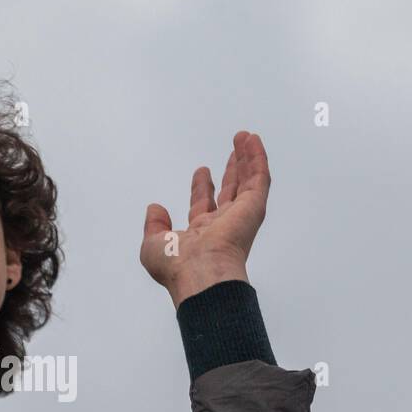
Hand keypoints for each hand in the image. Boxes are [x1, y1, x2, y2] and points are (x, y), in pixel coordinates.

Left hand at [140, 131, 270, 306]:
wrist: (200, 274)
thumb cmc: (177, 268)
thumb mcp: (152, 245)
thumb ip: (154, 226)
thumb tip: (155, 208)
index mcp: (201, 234)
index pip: (204, 206)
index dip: (202, 188)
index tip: (202, 171)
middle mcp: (224, 225)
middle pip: (231, 191)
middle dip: (232, 171)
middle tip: (234, 151)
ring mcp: (241, 216)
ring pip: (248, 181)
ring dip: (247, 159)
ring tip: (246, 137)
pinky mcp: (254, 207)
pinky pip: (259, 178)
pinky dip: (257, 158)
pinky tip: (253, 141)